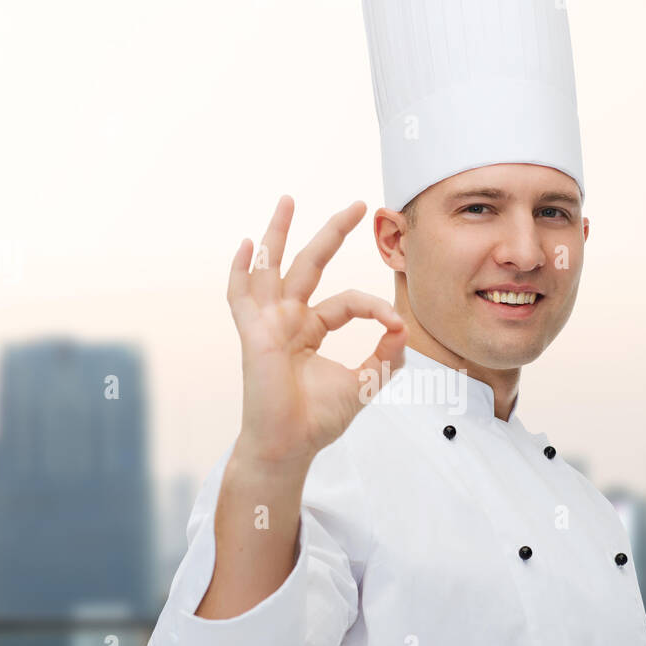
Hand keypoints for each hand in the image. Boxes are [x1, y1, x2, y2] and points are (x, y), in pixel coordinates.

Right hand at [226, 195, 405, 468]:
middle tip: (357, 205)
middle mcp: (288, 320)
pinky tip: (246, 244)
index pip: (347, 302)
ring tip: (288, 200)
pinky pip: (241, 296)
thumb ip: (385, 357)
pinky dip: (242, 270)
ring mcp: (269, 323)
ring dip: (279, 233)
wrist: (290, 446)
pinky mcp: (255, 334)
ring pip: (273, 268)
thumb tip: (404, 328)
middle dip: (333, 233)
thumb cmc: (317, 420)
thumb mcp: (363, 384)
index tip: (396, 325)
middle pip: (311, 265)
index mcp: (310, 330)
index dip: (375, 309)